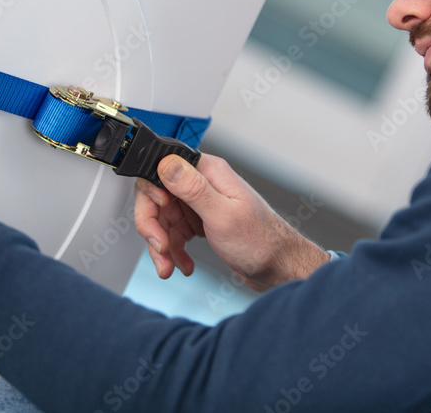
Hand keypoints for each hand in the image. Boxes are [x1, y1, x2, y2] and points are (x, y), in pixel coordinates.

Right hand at [134, 154, 328, 291]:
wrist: (279, 268)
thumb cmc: (261, 241)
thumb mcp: (222, 215)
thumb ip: (193, 188)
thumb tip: (167, 163)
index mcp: (208, 173)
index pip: (161, 170)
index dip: (151, 195)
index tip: (157, 216)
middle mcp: (203, 184)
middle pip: (157, 197)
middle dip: (152, 226)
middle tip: (159, 248)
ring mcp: (202, 204)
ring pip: (163, 218)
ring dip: (161, 245)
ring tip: (168, 265)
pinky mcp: (202, 222)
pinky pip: (175, 232)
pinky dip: (174, 250)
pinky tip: (182, 264)